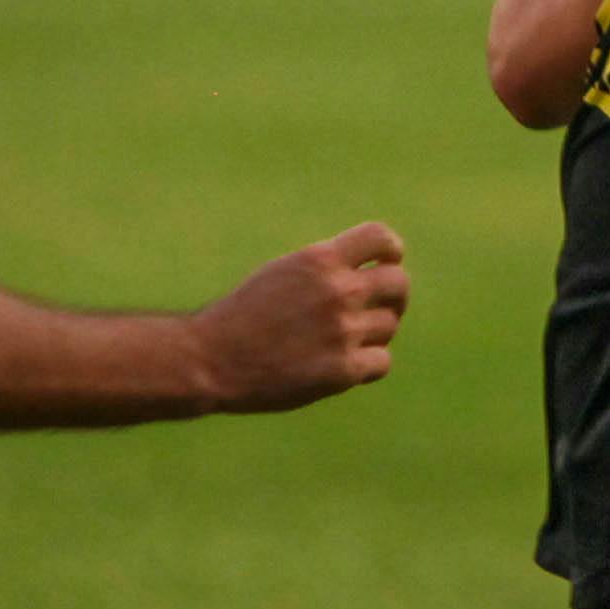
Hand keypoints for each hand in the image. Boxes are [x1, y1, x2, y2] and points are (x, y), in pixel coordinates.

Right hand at [194, 223, 408, 411]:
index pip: (381, 238)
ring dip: (375, 333)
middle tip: (379, 309)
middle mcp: (337, 291)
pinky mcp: (342, 370)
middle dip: (394, 296)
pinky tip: (345, 365)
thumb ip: (324, 269)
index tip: (386, 264)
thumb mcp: (282, 273)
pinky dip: (368, 364)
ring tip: (345, 340)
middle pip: (398, 283)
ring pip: (389, 325)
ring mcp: (342, 331)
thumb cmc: (243, 316)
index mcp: (319, 260)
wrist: (210, 359)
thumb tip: (368, 271)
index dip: (391, 252)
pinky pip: (382, 362)